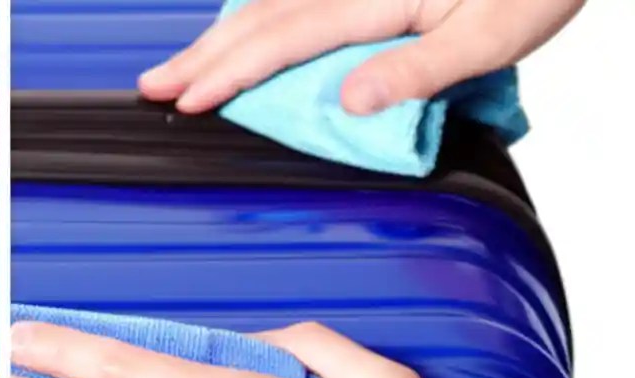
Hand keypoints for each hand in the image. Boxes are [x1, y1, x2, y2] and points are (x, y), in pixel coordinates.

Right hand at [138, 0, 585, 114]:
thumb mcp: (490, 36)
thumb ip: (417, 70)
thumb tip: (350, 103)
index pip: (282, 39)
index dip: (229, 71)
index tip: (185, 99)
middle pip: (258, 15)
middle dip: (201, 54)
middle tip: (151, 85)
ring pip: (267, 2)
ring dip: (219, 37)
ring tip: (180, 66)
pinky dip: (253, 17)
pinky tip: (238, 30)